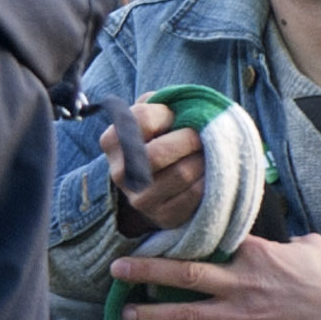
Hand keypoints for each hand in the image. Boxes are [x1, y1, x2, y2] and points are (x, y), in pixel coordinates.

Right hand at [102, 104, 204, 237]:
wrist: (159, 182)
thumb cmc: (160, 137)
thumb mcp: (154, 114)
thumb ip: (164, 103)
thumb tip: (191, 108)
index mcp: (113, 141)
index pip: (142, 119)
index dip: (168, 114)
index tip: (177, 116)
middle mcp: (120, 173)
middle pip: (158, 153)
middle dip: (189, 140)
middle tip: (201, 136)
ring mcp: (140, 198)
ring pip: (182, 173)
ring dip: (202, 159)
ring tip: (206, 154)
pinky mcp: (163, 216)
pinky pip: (195, 194)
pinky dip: (208, 179)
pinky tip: (207, 172)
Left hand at [106, 230, 320, 319]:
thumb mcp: (311, 246)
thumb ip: (286, 240)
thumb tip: (282, 238)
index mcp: (254, 252)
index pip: (207, 240)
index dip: (177, 240)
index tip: (151, 239)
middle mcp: (240, 282)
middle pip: (184, 274)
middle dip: (146, 271)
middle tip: (116, 270)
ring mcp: (242, 317)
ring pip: (186, 314)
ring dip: (152, 315)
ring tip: (125, 316)